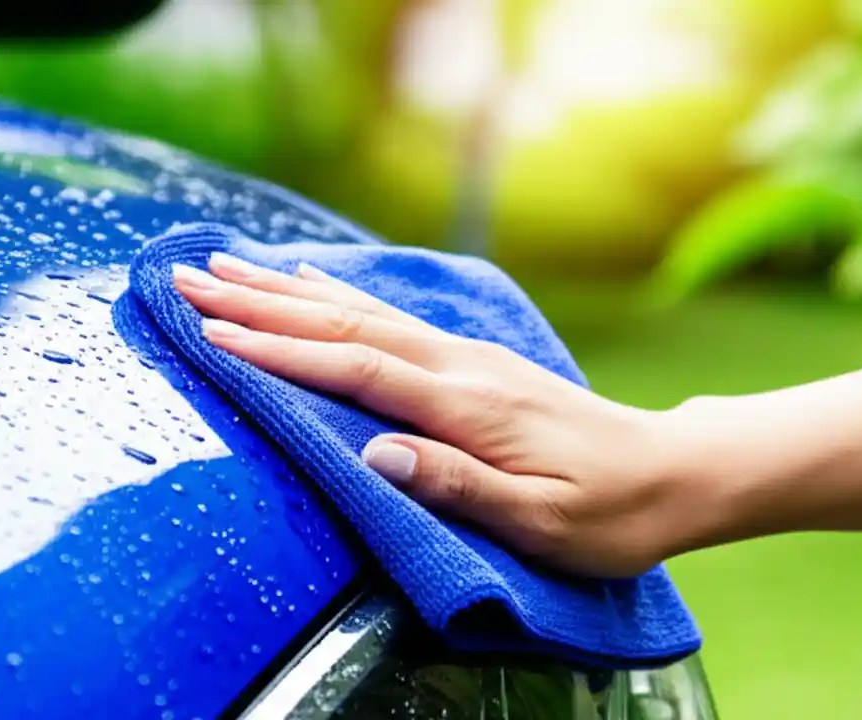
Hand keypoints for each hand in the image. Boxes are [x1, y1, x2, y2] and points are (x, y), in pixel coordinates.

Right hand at [171, 253, 726, 577]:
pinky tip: (312, 283)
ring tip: (227, 268)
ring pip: (362, 312)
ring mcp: (467, 357)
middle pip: (344, 323)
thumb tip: (377, 453)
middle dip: (261, 303)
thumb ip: (460, 486)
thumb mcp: (543, 521)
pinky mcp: (473, 362)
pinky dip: (340, 297)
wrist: (671, 472)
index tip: (213, 332)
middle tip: (189, 278)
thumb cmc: (610, 512)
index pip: (355, 367)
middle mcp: (461, 367)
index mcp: (468, 405)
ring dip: (288, 290)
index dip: (281, 350)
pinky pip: (389, 319)